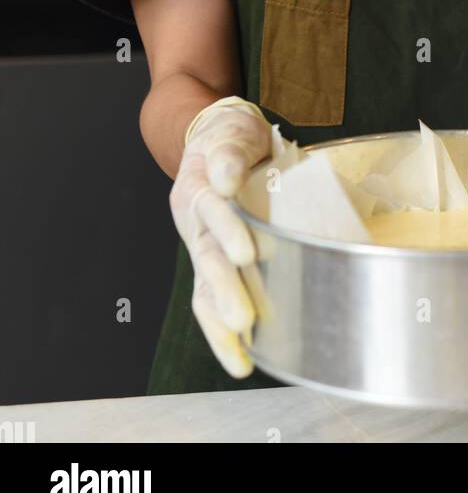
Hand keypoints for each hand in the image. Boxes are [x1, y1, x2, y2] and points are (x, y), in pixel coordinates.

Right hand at [170, 96, 271, 377]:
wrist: (215, 142)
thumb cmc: (232, 139)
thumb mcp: (233, 133)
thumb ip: (229, 154)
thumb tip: (226, 180)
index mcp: (197, 186)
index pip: (211, 209)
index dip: (228, 230)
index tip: (248, 252)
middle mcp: (193, 221)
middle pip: (206, 257)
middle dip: (226, 290)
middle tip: (244, 320)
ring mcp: (199, 245)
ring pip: (203, 286)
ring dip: (220, 319)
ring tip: (241, 350)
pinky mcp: (210, 264)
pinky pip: (208, 300)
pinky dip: (220, 332)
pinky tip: (242, 359)